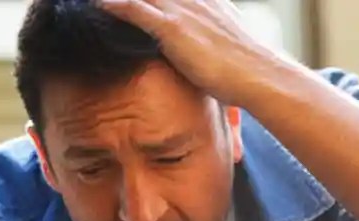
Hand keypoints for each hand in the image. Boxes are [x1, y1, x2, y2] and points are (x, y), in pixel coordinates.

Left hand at [95, 0, 279, 106]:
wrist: (260, 76)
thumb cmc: (248, 69)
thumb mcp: (228, 45)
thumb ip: (212, 41)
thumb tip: (208, 54)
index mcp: (208, 2)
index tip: (143, 1)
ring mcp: (183, 11)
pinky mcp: (173, 29)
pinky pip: (136, 10)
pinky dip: (116, 5)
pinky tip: (97, 3)